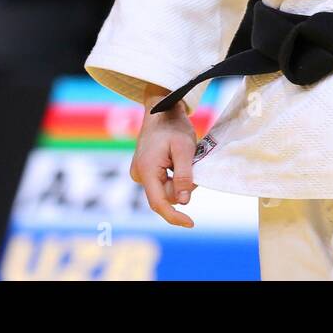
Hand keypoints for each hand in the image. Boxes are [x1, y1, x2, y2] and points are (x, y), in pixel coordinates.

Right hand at [129, 88, 197, 227]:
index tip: (191, 223)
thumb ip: (184, 176)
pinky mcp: (144, 170)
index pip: (159, 203)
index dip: (174, 217)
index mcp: (147, 170)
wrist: (161, 109)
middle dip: (182, 187)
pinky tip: (176, 159)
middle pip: (165, 196)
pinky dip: (174, 176)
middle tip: (193, 164)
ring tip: (184, 158)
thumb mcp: (184, 149)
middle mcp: (139, 174)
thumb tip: (184, 202)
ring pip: (165, 190)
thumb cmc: (173, 126)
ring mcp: (140, 173)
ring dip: (179, 180)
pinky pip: (162, 182)